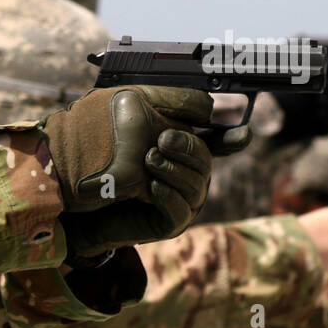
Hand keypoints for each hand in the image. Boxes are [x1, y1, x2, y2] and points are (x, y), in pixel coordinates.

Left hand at [44, 86, 242, 258]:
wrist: (83, 208)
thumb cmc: (105, 168)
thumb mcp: (128, 135)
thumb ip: (152, 115)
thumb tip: (187, 102)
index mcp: (184, 156)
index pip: (215, 146)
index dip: (231, 140)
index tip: (244, 133)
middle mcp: (189, 179)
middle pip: (204, 162)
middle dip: (187, 147)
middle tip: (162, 138)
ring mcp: (184, 204)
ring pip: (195, 186)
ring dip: (174, 170)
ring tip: (149, 159)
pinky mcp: (170, 225)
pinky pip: (180, 211)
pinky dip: (168, 196)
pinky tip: (153, 186)